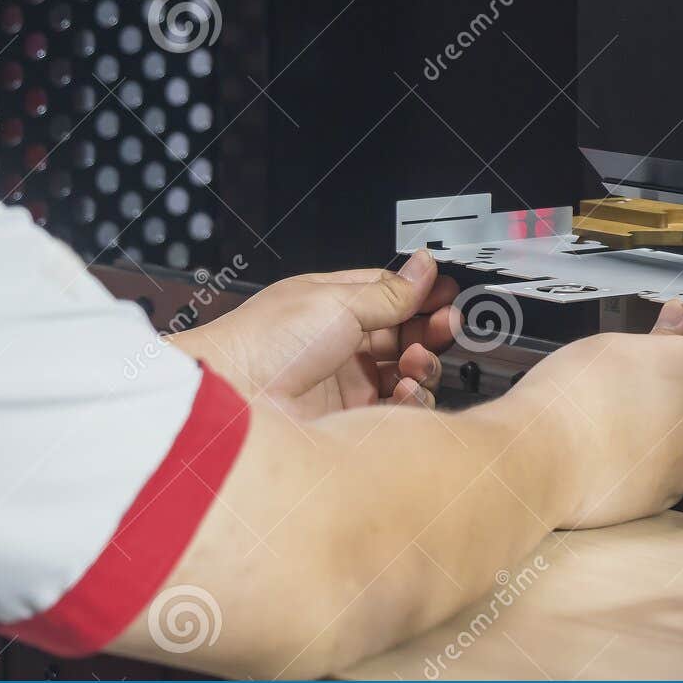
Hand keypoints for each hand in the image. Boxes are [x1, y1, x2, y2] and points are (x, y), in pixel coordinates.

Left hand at [169, 250, 458, 420]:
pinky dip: (409, 397)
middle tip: (443, 326)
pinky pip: (397, 407)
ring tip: (413, 360)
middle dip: (430, 329)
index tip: (447, 296)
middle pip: (406, 333)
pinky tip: (404, 387)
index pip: (395, 295)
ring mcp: (349, 380)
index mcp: (337, 304)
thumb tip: (424, 266)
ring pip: (406, 371)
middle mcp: (344, 341)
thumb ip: (389, 290)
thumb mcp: (336, 303)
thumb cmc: (264, 341)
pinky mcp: (352, 417)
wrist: (234, 396)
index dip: (424, 296)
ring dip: (421, 363)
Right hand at [499, 300, 682, 528]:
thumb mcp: (613, 346)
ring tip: (627, 428)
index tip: (679, 360)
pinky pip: (675, 474)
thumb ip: (659, 337)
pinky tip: (623, 457)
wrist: (545, 457)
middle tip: (653, 397)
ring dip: (676, 435)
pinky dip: (657, 466)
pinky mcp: (673, 492)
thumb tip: (678, 319)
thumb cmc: (571, 396)